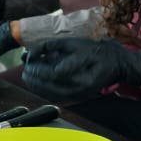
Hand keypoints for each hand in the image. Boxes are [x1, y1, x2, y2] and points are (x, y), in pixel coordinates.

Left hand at [22, 38, 140, 99]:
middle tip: (25, 71)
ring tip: (28, 77)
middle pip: (51, 86)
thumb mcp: (75, 43)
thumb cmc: (96, 51)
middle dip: (35, 79)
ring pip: (52, 94)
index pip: (55, 73)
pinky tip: (37, 84)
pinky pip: (57, 97)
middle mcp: (81, 88)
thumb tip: (33, 52)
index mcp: (83, 72)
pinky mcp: (77, 97)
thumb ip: (53, 46)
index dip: (39, 69)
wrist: (115, 64)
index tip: (29, 64)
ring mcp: (80, 95)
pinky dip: (44, 91)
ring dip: (37, 87)